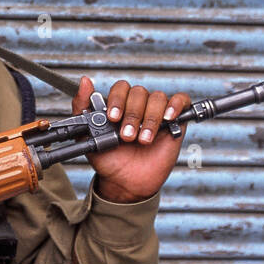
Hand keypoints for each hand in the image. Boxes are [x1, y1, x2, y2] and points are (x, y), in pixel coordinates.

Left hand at [72, 76, 190, 203]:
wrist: (125, 183)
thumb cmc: (108, 160)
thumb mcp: (88, 135)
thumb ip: (82, 107)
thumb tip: (85, 81)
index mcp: (119, 105)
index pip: (121, 88)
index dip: (117, 99)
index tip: (113, 118)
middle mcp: (138, 106)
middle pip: (139, 92)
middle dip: (132, 115)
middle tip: (127, 136)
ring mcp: (157, 113)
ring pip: (158, 98)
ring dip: (150, 118)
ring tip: (143, 139)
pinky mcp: (175, 122)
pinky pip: (181, 101)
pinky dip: (175, 105)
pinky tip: (167, 117)